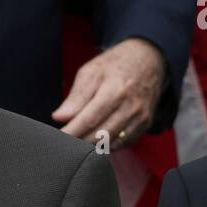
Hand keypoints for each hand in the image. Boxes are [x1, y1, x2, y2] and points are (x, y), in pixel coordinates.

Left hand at [51, 38, 166, 148]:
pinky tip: (94, 140)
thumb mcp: (91, 72)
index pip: (89, 120)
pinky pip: (122, 143)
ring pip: (111, 143)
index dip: (71, 132)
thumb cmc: (116, 64)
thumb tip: (60, 117)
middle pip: (100, 136)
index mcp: (115, 90)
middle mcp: (131, 106)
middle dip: (78, 142)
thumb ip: (76, 96)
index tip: (57, 138)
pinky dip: (106, 145)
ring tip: (76, 141)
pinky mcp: (144, 125)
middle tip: (63, 141)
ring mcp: (140, 117)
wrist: (149, 59)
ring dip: (91, 146)